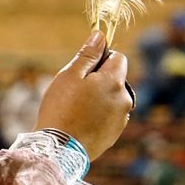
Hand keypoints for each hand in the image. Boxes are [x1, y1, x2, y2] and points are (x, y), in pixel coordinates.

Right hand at [35, 30, 131, 159]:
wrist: (59, 149)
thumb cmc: (61, 108)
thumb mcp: (70, 75)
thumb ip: (88, 54)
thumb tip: (100, 35)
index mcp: (115, 81)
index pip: (118, 57)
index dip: (100, 58)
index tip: (83, 68)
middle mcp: (125, 99)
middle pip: (116, 79)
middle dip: (99, 79)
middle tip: (75, 91)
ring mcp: (122, 119)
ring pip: (113, 98)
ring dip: (100, 98)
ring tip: (76, 109)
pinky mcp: (115, 134)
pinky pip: (109, 116)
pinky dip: (99, 115)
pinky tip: (80, 122)